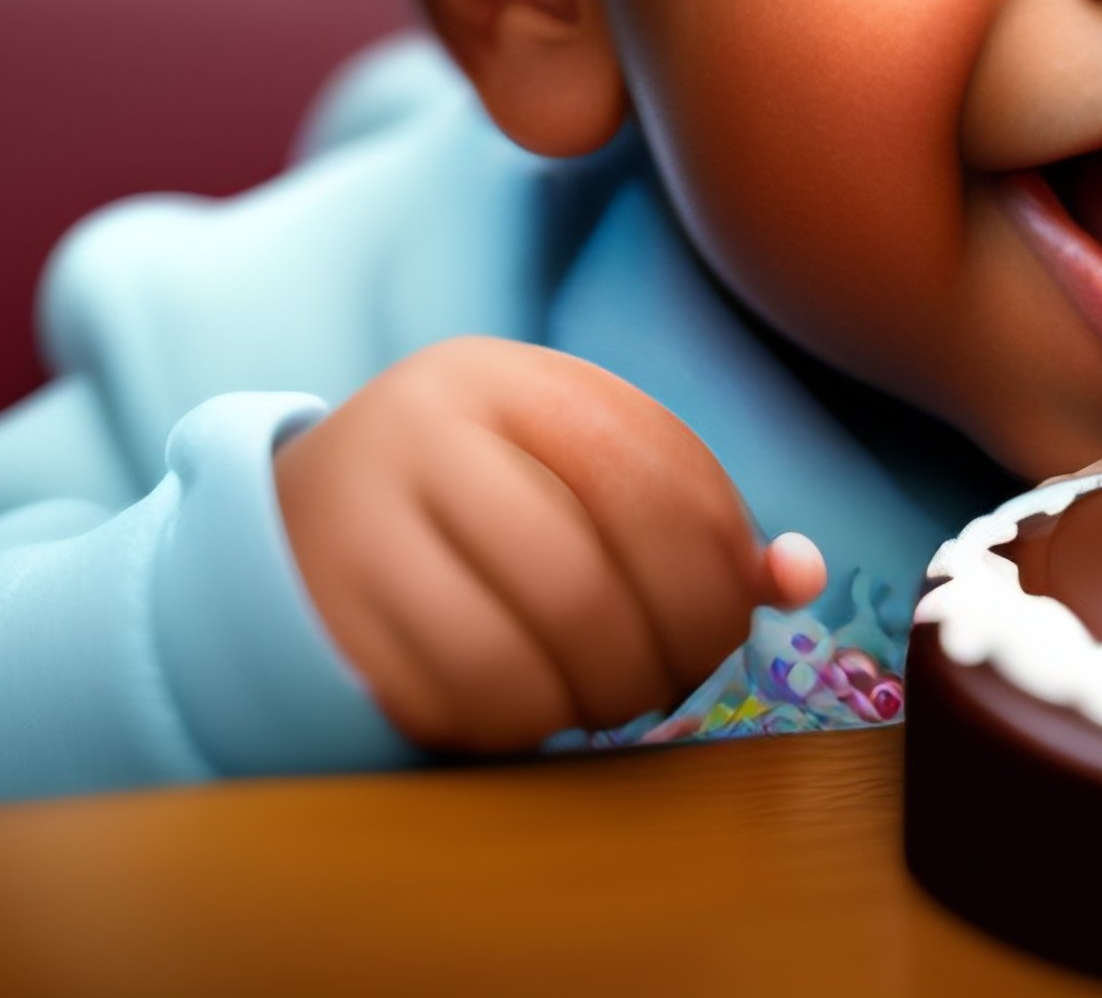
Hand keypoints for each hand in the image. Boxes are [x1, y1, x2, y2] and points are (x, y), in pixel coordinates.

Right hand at [274, 337, 826, 751]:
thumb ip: (685, 516)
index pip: (651, 464)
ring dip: (591, 697)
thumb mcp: (577, 472)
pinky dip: (519, 723)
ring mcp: (359, 517)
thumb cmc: (485, 499)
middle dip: (659, 651)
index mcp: (510, 377)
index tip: (740, 615)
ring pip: (516, 644)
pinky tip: (537, 711)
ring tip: (614, 700)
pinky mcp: (323, 608)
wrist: (301, 520)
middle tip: (682, 681)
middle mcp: (425, 429)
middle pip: (584, 571)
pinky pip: (450, 696)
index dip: (717, 559)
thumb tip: (800, 575)